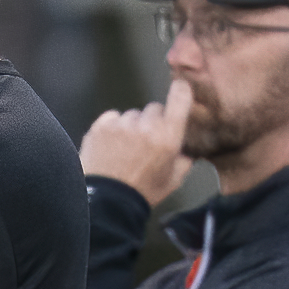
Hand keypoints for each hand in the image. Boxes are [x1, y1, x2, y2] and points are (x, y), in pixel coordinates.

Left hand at [80, 79, 193, 206]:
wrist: (108, 201)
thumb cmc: (143, 192)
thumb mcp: (173, 180)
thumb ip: (185, 160)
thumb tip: (187, 150)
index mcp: (168, 137)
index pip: (179, 99)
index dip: (180, 91)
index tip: (180, 87)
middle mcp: (146, 126)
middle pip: (154, 108)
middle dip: (153, 121)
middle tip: (146, 141)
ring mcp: (122, 124)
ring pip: (132, 114)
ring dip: (131, 126)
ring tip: (125, 148)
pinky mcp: (101, 126)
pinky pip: (112, 117)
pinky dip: (113, 127)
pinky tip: (112, 145)